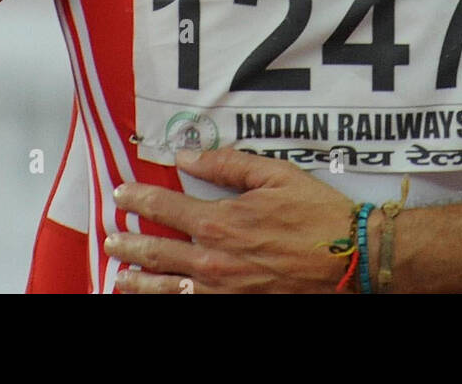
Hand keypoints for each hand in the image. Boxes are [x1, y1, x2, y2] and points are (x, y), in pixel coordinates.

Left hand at [106, 148, 364, 293]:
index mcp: (221, 222)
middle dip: (130, 242)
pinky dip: (171, 300)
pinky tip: (162, 296)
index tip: (121, 193)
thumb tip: (189, 156)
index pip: (166, 208)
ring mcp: (224, 289)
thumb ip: (227, 165)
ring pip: (168, 287)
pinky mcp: (237, 305)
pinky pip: (194, 304)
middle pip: (158, 252)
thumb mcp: (274, 174)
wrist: (349, 258)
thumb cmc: (316, 214)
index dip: (139, 198)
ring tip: (119, 275)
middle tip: (111, 236)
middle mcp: (214, 260)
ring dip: (139, 281)